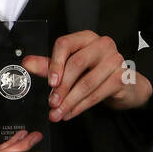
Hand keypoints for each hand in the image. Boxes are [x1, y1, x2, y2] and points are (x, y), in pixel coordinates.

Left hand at [23, 31, 152, 121]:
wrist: (124, 85)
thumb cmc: (95, 72)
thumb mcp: (70, 66)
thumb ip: (49, 65)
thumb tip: (27, 63)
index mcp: (86, 38)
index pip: (66, 44)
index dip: (55, 63)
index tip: (49, 82)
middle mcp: (102, 45)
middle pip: (77, 63)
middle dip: (62, 87)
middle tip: (51, 103)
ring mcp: (115, 60)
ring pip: (87, 82)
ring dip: (69, 101)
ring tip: (57, 113)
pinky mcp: (121, 77)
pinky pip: (97, 94)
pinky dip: (81, 106)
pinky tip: (71, 113)